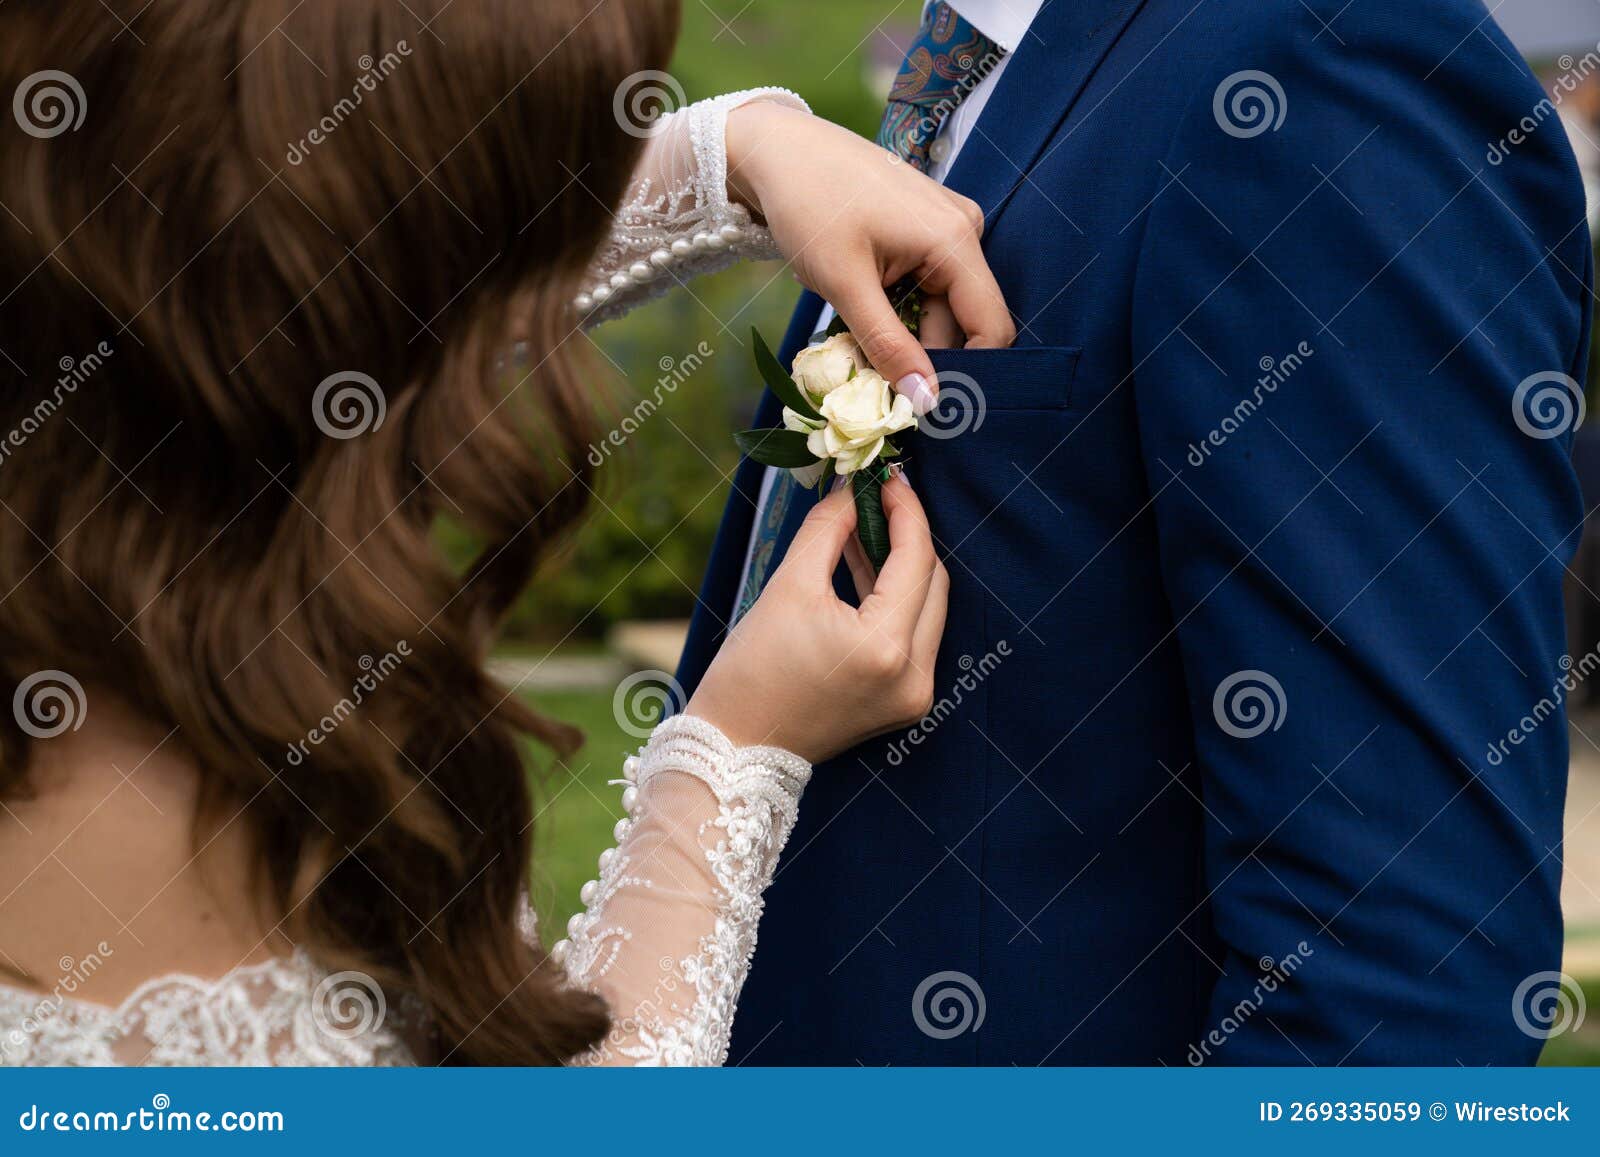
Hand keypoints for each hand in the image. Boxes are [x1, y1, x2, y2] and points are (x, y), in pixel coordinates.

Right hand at [686, 473, 948, 762]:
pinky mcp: (905, 703)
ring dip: (901, 567)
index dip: (905, 512)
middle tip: (877, 500)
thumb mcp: (788, 586)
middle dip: (907, 536)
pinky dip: (894, 602)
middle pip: (932, 583)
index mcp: (885, 648)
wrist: (738, 745)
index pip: (916, 561)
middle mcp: (913, 676)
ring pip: (928, 609)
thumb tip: (852, 493)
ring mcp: (914, 695)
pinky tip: (866, 568)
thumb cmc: (752, 669)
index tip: (889, 479)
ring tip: (865, 528)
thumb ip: (828, 530)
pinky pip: (914, 636)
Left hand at [724, 101, 1014, 412]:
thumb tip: (926, 400)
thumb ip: (889, 345)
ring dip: (898, 329)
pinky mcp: (923, 228)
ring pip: (937, 307)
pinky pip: (922, 285)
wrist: (775, 149)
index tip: (925, 403)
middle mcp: (963, 230)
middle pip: (960, 321)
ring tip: (851, 316)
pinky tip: (857, 290)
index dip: (967, 372)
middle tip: (867, 372)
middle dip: (920, 353)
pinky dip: (891, 303)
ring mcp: (945, 226)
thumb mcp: (845, 285)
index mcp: (955, 239)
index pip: (991, 326)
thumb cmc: (808, 205)